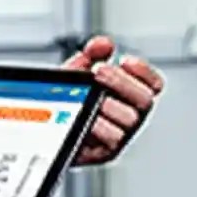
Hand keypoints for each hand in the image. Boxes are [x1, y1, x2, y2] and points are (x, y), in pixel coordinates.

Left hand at [62, 35, 164, 165]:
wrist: (43, 131)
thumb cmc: (65, 104)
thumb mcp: (75, 74)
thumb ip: (90, 56)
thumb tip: (104, 44)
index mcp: (129, 97)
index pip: (153, 84)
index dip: (145, 72)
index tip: (125, 60)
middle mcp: (129, 116)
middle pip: (145, 100)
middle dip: (122, 82)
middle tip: (100, 72)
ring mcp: (120, 135)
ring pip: (130, 120)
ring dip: (110, 102)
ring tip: (92, 94)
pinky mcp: (106, 152)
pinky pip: (112, 139)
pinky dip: (100, 125)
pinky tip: (87, 114)